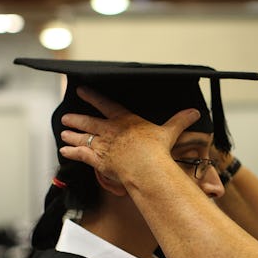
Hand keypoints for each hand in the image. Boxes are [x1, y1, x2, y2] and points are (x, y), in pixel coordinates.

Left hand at [59, 86, 201, 181]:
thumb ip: (179, 121)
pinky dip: (71, 153)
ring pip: (82, 137)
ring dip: (72, 135)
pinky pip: (81, 155)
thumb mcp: (169, 132)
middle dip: (76, 118)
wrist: (145, 166)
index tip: (82, 91)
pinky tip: (64, 151)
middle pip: (89, 121)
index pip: (106, 104)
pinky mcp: (97, 160)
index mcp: (125, 120)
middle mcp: (110, 130)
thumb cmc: (156, 149)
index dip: (92, 97)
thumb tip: (194, 112)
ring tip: (63, 132)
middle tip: (66, 116)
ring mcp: (102, 145)